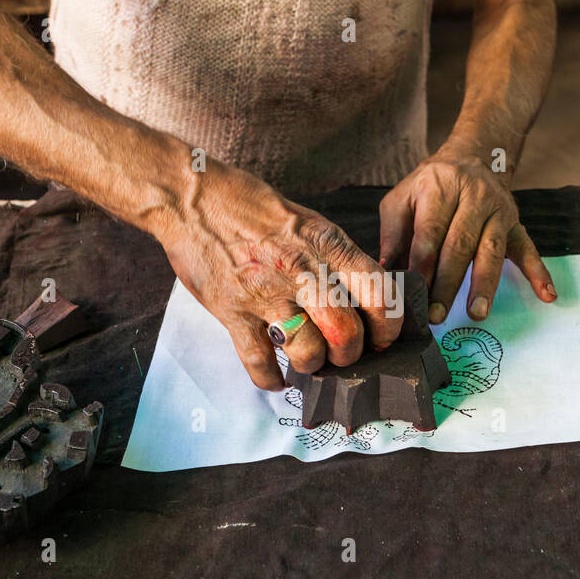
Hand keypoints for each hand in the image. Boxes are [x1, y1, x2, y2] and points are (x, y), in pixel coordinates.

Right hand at [158, 164, 402, 390]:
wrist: (192, 198)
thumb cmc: (251, 206)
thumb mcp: (308, 221)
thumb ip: (336, 257)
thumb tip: (364, 294)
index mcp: (327, 245)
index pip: (379, 294)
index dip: (387, 326)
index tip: (381, 337)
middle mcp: (301, 270)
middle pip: (346, 332)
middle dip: (350, 353)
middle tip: (343, 353)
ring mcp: (265, 294)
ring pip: (307, 352)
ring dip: (312, 365)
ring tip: (308, 359)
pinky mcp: (232, 312)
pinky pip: (258, 362)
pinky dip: (270, 379)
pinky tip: (276, 378)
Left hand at [378, 150, 555, 323]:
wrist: (471, 156)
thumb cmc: (429, 186)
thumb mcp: (402, 198)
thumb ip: (393, 235)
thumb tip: (386, 272)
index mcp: (440, 187)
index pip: (430, 231)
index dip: (422, 264)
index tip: (413, 292)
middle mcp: (473, 196)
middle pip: (460, 245)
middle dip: (447, 283)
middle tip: (436, 315)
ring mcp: (498, 211)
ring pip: (492, 250)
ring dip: (485, 284)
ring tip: (477, 313)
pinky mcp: (516, 223)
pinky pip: (528, 248)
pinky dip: (539, 272)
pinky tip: (547, 295)